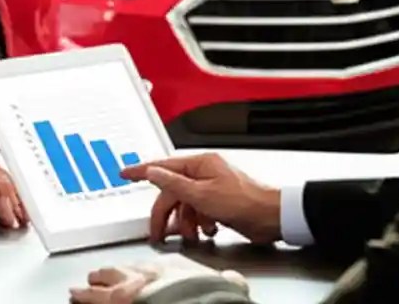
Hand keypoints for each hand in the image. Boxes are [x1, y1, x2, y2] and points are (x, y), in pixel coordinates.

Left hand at [70, 257, 248, 303]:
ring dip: (91, 284)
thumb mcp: (225, 284)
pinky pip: (93, 297)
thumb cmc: (213, 295)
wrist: (204, 301)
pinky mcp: (116, 300)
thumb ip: (226, 281)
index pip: (149, 265)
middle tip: (99, 275)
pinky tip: (74, 294)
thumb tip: (234, 281)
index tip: (134, 273)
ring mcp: (129, 287)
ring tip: (81, 287)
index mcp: (172, 268)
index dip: (138, 271)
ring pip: (104, 280)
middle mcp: (147, 273)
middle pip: (122, 270)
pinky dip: (83, 295)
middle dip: (109, 274)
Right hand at [121, 153, 279, 244]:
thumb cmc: (244, 202)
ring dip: (186, 221)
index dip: (141, 171)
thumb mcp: (202, 195)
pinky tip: (207, 231)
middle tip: (157, 232)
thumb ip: (173, 183)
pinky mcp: (220, 203)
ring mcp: (212, 188)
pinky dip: (200, 223)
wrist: (273, 218)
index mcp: (200, 164)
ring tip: (191, 234)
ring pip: (186, 205)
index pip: (163, 166)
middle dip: (166, 213)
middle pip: (173, 192)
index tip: (125, 173)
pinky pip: (199, 212)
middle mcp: (205, 173)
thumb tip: (152, 172)